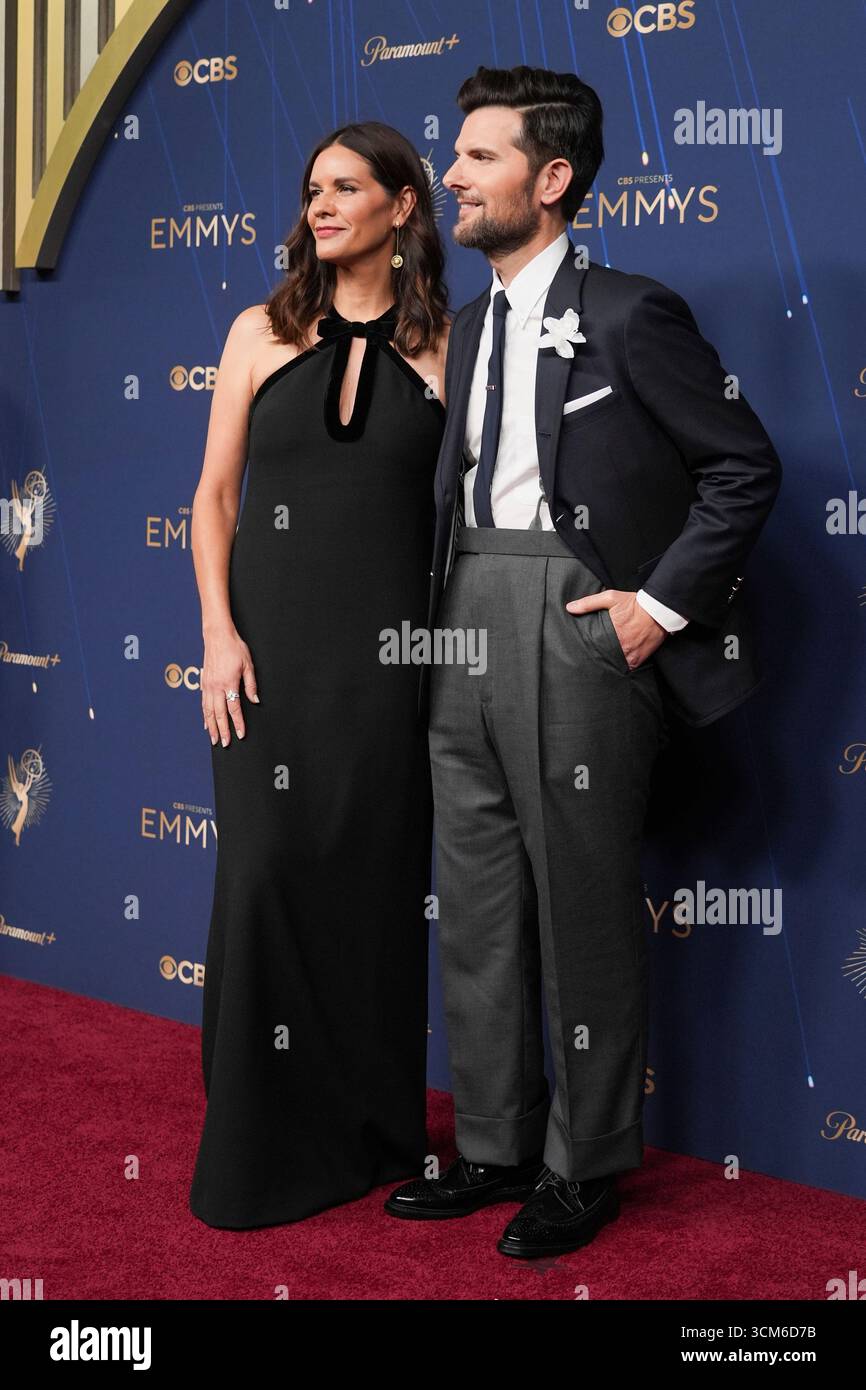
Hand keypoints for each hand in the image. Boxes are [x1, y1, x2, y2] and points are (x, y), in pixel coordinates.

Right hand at [201, 626, 258, 745]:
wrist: (217, 636)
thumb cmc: (234, 648)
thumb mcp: (248, 665)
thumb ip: (251, 684)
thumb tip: (255, 700)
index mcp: (229, 683)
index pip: (234, 709)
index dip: (237, 723)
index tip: (240, 734)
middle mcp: (216, 687)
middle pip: (219, 714)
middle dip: (222, 730)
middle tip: (224, 743)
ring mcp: (208, 685)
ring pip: (208, 711)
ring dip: (211, 726)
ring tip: (214, 739)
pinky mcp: (203, 682)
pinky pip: (203, 703)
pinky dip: (204, 715)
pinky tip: (206, 723)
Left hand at [565, 589, 667, 669]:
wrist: (659, 610)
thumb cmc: (634, 604)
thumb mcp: (611, 598)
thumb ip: (589, 603)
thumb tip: (570, 608)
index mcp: (610, 633)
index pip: (592, 647)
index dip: (586, 651)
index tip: (580, 652)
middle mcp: (620, 646)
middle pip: (602, 658)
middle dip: (596, 659)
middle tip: (588, 662)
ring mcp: (630, 655)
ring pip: (614, 665)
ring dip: (608, 664)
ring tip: (601, 665)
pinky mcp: (639, 659)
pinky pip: (627, 668)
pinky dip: (622, 668)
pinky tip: (616, 666)